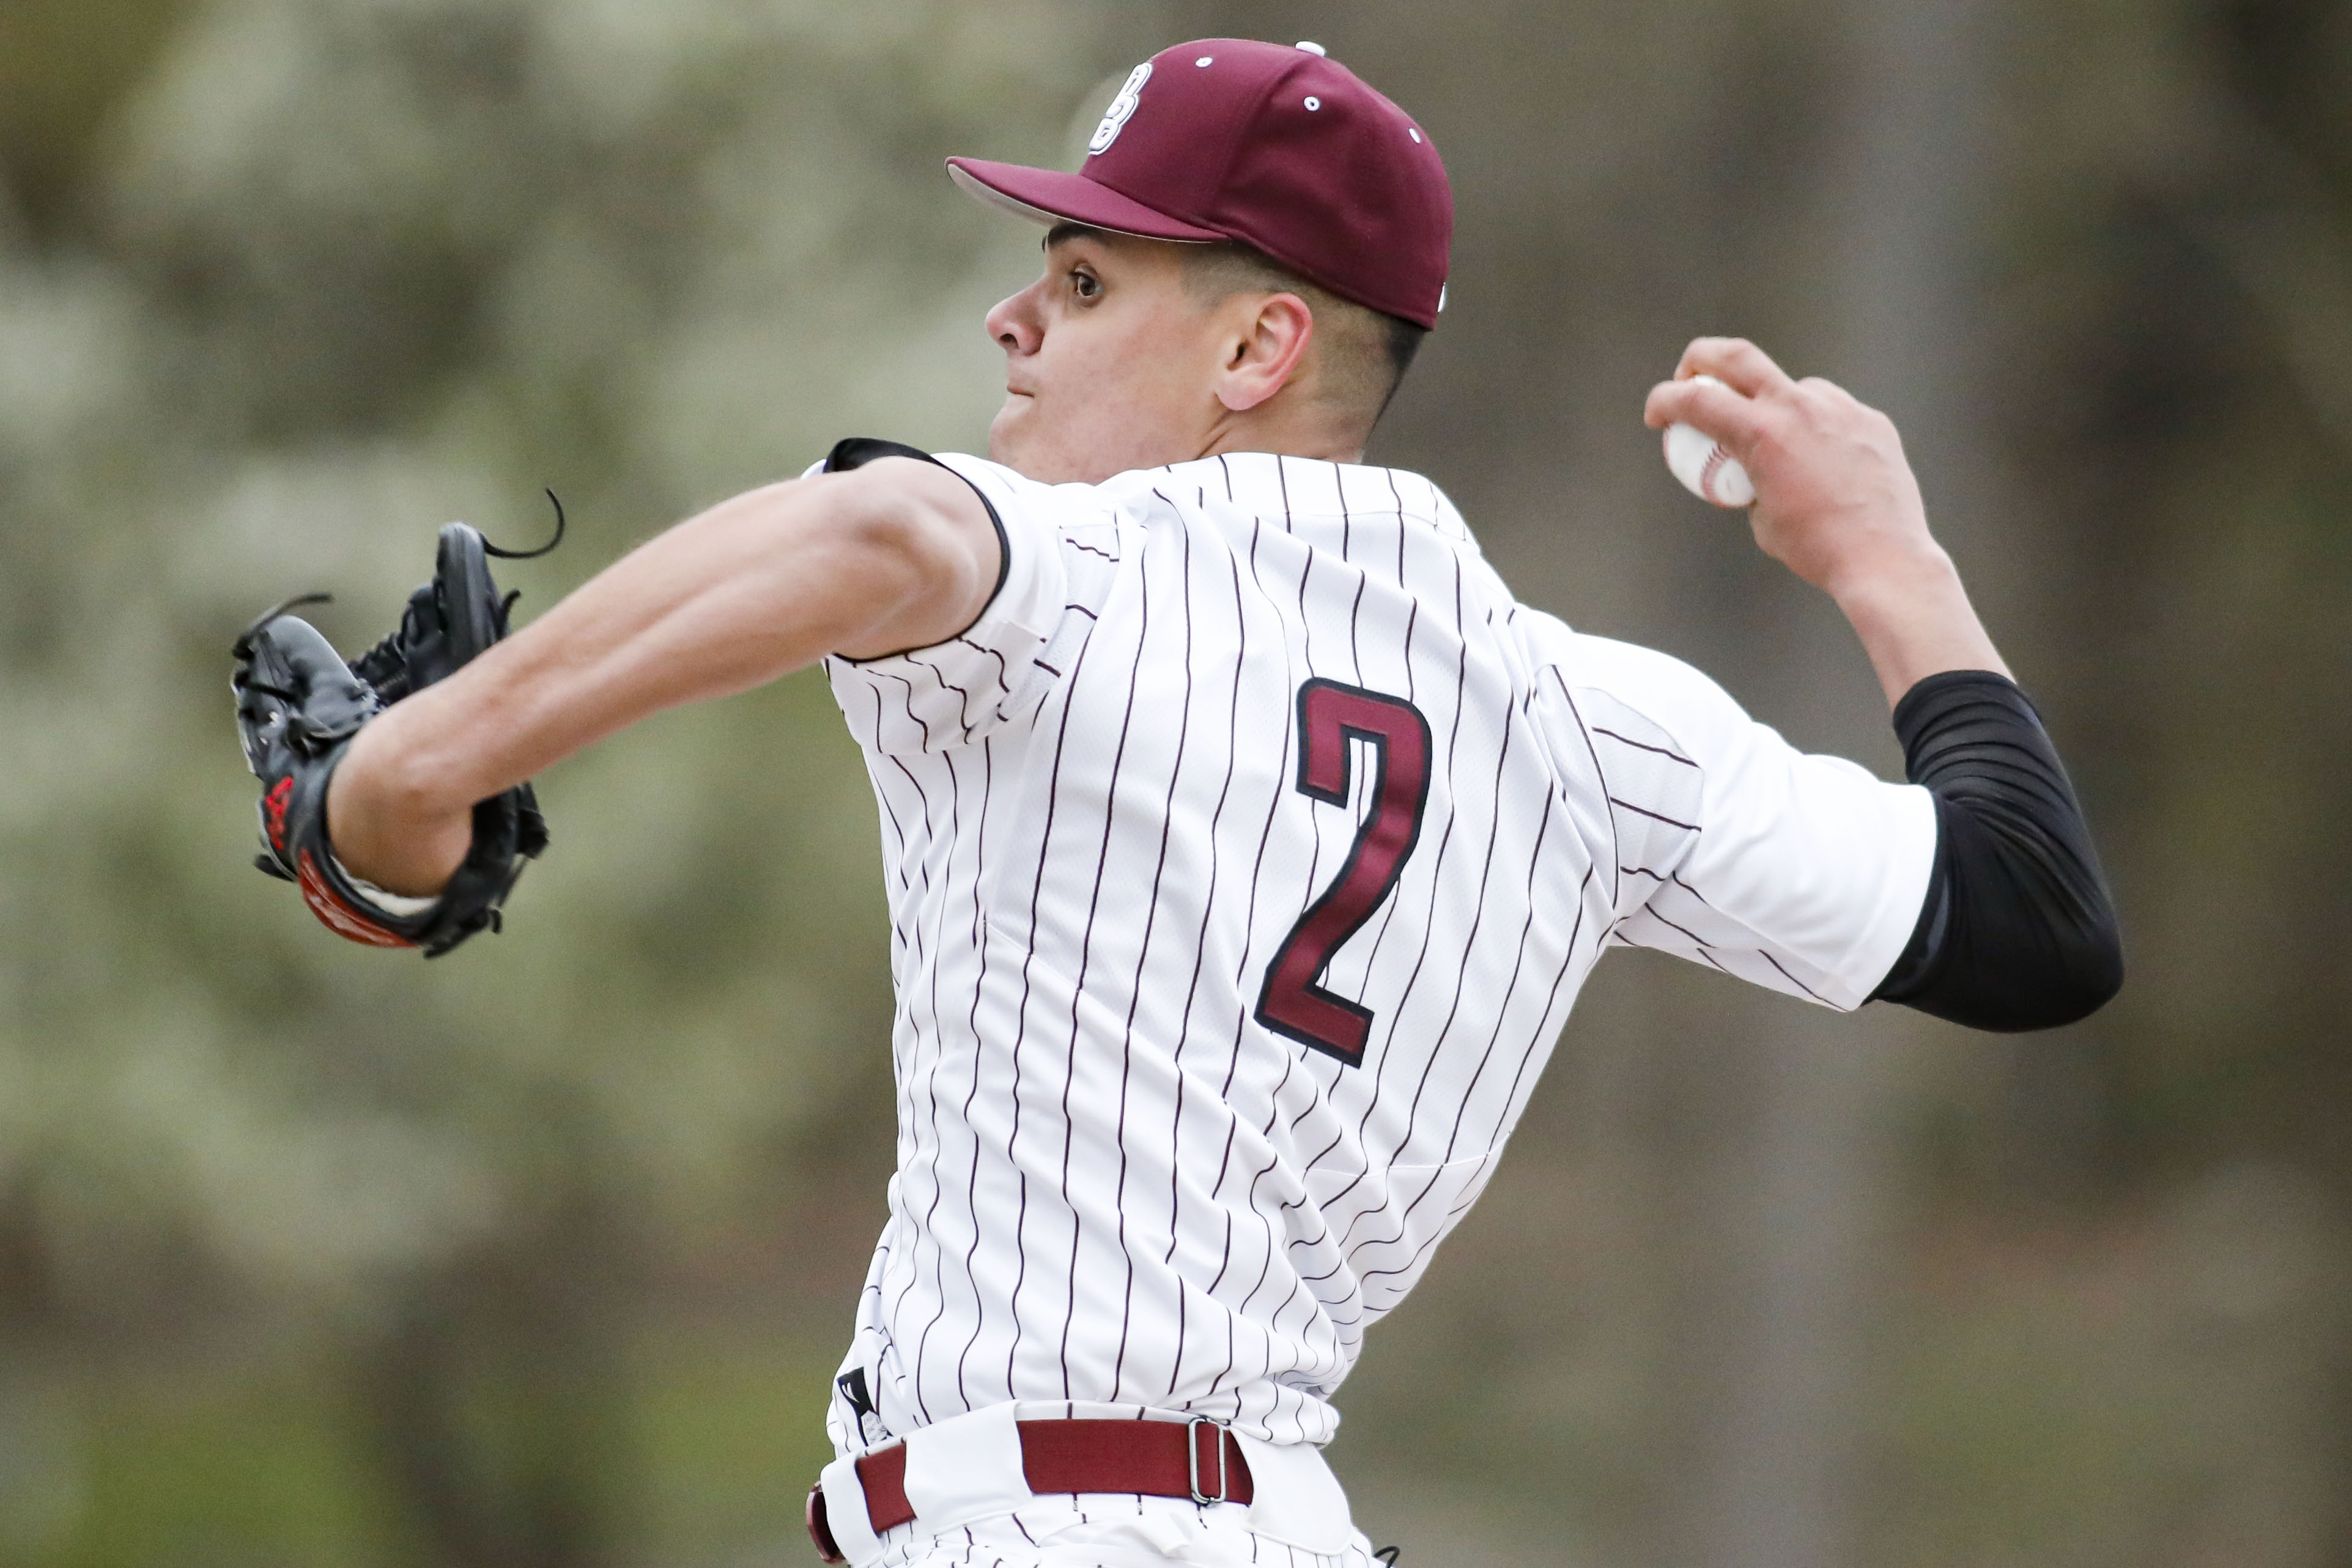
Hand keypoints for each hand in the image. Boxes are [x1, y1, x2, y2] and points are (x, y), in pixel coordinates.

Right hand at [1643, 337, 2010, 705]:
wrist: (1884, 559)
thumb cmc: (1817, 548)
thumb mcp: (1762, 517)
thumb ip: (1751, 479)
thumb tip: (1756, 469)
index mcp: (1762, 433)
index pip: (1695, 399)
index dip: (1664, 401)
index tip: (1657, 416)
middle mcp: (1800, 408)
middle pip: (1738, 355)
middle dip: (1702, 360)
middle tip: (1691, 378)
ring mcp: (1841, 408)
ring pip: (1793, 388)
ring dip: (1773, 405)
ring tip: (1778, 447)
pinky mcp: (1871, 420)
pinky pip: (1833, 411)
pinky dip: (1816, 429)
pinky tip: (1823, 463)